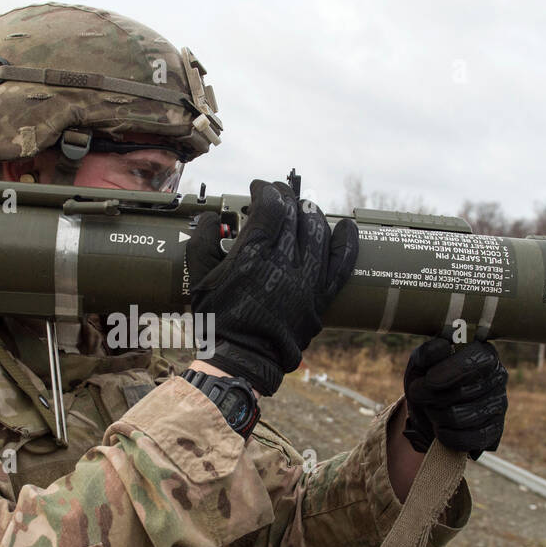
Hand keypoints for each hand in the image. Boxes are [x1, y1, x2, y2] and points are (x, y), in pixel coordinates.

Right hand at [187, 180, 357, 394]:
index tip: (259, 188)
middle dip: (285, 196)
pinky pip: (342, 264)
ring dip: (310, 213)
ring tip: (302, 208)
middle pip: (294, 214)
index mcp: (254, 254)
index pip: (270, 205)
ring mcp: (307, 280)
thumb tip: (213, 218)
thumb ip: (203, 241)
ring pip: (318, 232)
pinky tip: (346, 227)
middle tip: (277, 194)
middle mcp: (284, 262)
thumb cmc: (218, 320)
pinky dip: (346, 242)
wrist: (243, 359)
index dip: (266, 190)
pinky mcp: (320, 297)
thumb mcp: (199, 277)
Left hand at [402, 338, 507, 459]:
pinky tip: (441, 427)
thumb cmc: (428, 380)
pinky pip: (466, 438)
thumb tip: (442, 346)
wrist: (430, 411)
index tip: (429, 380)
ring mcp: (499, 404)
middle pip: (462, 392)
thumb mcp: (421, 363)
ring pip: (459, 417)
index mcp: (483, 352)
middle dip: (432, 397)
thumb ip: (428, 352)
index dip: (450, 371)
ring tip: (432, 409)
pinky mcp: (495, 430)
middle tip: (421, 395)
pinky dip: (445, 435)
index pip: (475, 360)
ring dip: (435, 416)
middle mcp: (498, 376)